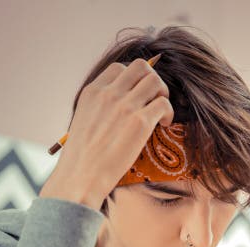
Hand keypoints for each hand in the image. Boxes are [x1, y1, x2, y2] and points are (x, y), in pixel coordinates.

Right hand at [39, 57, 173, 208]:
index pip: (119, 68)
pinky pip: (164, 104)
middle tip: (153, 99)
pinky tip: (163, 125)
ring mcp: (125, 106)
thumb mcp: (82, 121)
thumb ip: (99, 107)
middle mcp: (109, 94)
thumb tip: (118, 106)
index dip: (133, 78)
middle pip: (141, 67)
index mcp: (92, 91)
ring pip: (155, 81)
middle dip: (151, 79)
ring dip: (163, 93)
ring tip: (159, 112)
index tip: (137, 94)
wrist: (80, 177)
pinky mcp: (140, 122)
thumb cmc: (81, 158)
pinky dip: (169, 112)